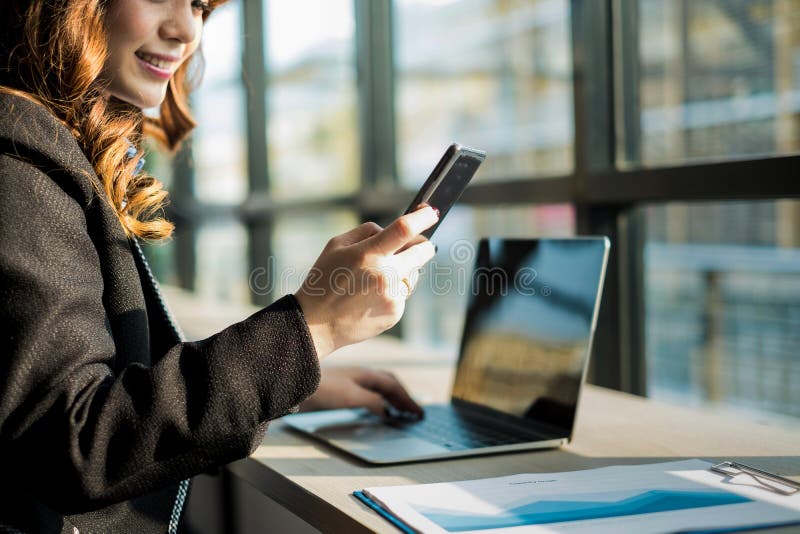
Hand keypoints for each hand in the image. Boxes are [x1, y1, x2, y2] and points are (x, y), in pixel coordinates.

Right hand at [294, 206, 437, 357]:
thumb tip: (395, 231)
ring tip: (373, 280)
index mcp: (368, 254)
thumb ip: (368, 232)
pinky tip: (371, 297)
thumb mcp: (336, 245)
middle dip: (421, 245)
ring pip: (413, 273)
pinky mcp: (396, 312)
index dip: (423, 217)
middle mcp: (385, 275)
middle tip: (412, 245)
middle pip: (423, 252)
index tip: (431, 212)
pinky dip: (393, 290)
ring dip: (403, 270)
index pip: (405, 229)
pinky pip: (404, 293)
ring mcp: (393, 296)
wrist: (317, 323)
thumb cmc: (324, 279)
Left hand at [298, 367, 422, 416]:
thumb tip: (387, 411)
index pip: (394, 386)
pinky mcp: (343, 388)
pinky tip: (377, 409)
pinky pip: (370, 392)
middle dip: (403, 397)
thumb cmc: (323, 389)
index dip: (408, 400)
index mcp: (367, 375)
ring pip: (379, 388)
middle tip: (414, 412)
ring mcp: (352, 380)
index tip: (419, 413)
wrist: (296, 382)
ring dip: (392, 399)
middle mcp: (361, 375)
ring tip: (400, 412)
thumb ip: (372, 402)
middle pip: (389, 384)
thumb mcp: (351, 397)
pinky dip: (380, 400)